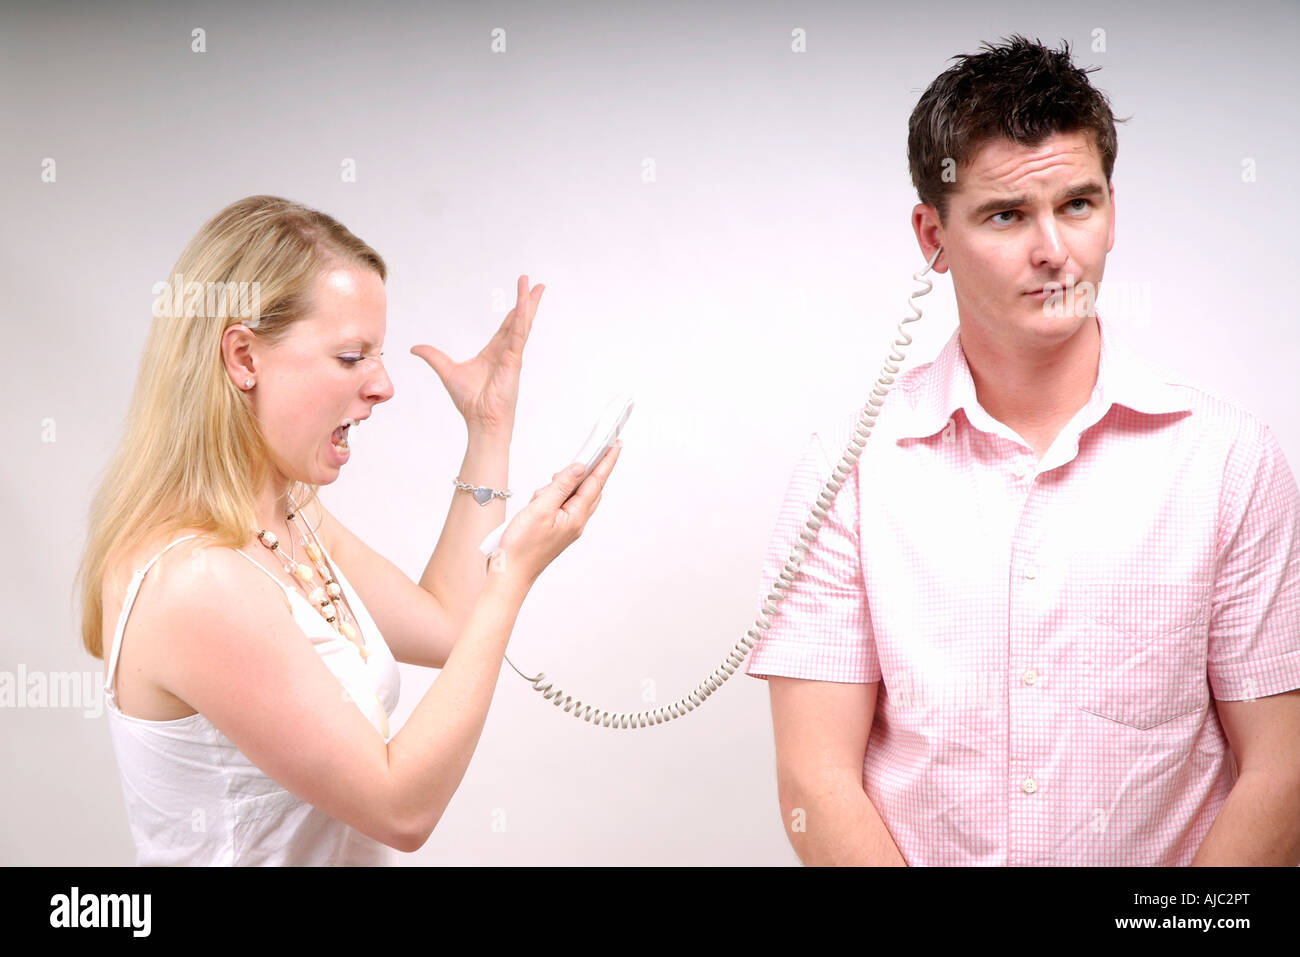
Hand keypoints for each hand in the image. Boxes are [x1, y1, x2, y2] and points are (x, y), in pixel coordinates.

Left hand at [410, 275, 542, 434]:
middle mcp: (506, 351)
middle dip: (528, 302)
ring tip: (537, 286)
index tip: (521, 296)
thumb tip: (415, 348)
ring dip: (529, 304)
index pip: (507, 326)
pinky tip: (526, 304)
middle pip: (519, 320)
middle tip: (537, 285)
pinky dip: (523, 318)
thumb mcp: (446, 370)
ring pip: (522, 323)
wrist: (480, 419)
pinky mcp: (514, 360)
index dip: (514, 311)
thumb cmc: (470, 401)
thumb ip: (433, 356)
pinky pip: (520, 334)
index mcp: (495, 353)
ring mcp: (512, 355)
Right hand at [492, 442, 621, 585]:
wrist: (510, 572)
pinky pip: (563, 505)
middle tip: (580, 456)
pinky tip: (538, 500)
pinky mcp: (558, 528)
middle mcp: (576, 522)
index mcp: (576, 516)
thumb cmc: (521, 547)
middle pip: (590, 488)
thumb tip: (579, 468)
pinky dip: (554, 496)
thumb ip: (560, 487)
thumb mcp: (540, 509)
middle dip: (584, 471)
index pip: (596, 482)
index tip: (615, 445)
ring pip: (574, 496)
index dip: (606, 461)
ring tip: (539, 494)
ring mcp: (568, 526)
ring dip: (561, 486)